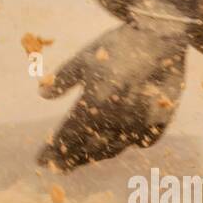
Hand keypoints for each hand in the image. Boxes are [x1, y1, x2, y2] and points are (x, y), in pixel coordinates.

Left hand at [37, 26, 187, 168]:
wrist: (162, 35)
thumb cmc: (118, 45)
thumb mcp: (84, 57)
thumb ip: (62, 79)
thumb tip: (42, 95)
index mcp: (95, 105)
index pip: (68, 136)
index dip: (53, 150)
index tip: (40, 160)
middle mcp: (118, 121)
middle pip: (89, 148)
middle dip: (72, 159)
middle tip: (60, 167)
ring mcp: (141, 124)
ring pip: (113, 149)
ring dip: (95, 156)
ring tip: (84, 159)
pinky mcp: (161, 122)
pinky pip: (140, 141)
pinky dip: (126, 143)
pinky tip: (119, 142)